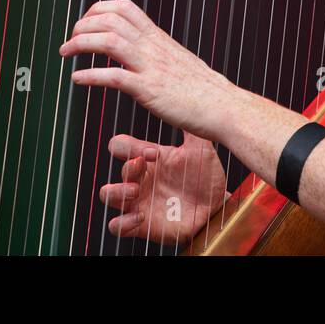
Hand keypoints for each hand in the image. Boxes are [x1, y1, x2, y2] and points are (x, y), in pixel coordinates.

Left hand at [59, 0, 239, 141]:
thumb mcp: (181, 61)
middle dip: (83, 25)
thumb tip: (147, 52)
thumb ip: (160, 54)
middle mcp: (153, 47)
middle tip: (70, 39)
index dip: (99, 10)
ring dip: (81, 43)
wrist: (224, 106)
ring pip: (109, 41)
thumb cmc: (206, 90)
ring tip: (66, 52)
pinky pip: (115, 77)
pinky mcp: (150, 90)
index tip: (85, 22)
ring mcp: (151, 67)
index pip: (125, 8)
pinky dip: (91, 75)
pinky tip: (77, 79)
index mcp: (159, 39)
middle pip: (111, 19)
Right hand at [100, 132, 229, 244]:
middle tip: (141, 167)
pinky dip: (122, 222)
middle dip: (126, 168)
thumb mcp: (200, 149)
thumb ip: (193, 127)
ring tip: (134, 191)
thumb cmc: (206, 177)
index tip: (152, 152)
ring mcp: (139, 201)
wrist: (216, 207)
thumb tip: (194, 97)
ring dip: (116, 192)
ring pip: (108, 195)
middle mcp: (141, 179)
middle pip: (116, 170)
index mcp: (149, 159)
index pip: (123, 146)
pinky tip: (140, 216)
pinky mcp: (141, 224)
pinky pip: (117, 226)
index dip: (130, 146)